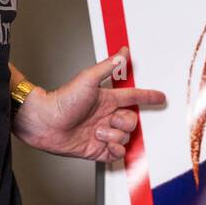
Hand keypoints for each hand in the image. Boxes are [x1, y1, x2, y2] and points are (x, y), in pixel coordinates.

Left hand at [12, 47, 165, 161]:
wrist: (45, 122)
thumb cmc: (62, 99)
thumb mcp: (88, 78)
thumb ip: (108, 66)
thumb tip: (123, 51)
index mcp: (107, 99)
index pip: (133, 97)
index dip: (148, 97)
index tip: (160, 97)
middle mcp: (106, 116)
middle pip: (132, 120)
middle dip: (124, 122)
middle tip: (108, 120)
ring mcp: (102, 133)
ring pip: (125, 137)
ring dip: (113, 135)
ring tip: (96, 132)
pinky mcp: (97, 149)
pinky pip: (117, 153)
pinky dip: (114, 149)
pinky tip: (102, 143)